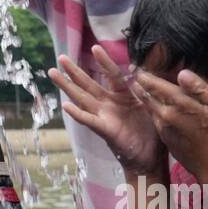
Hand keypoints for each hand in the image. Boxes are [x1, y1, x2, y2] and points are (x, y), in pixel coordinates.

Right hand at [49, 46, 162, 176]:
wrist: (151, 161)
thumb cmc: (153, 135)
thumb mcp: (154, 109)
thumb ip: (148, 93)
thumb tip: (144, 75)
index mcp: (123, 97)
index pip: (113, 75)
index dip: (104, 62)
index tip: (95, 47)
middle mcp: (110, 105)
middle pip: (89, 84)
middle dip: (74, 71)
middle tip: (61, 57)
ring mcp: (105, 117)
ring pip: (82, 98)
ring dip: (67, 86)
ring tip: (53, 73)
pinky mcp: (105, 130)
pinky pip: (90, 120)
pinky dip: (78, 114)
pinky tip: (65, 106)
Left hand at [132, 68, 207, 179]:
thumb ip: (199, 89)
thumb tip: (181, 73)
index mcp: (180, 105)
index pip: (157, 86)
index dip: (146, 76)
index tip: (136, 68)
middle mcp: (167, 117)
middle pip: (149, 97)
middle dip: (140, 85)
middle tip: (132, 74)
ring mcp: (165, 130)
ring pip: (150, 109)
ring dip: (143, 97)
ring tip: (137, 87)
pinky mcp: (167, 140)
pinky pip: (155, 120)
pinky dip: (151, 110)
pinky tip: (154, 107)